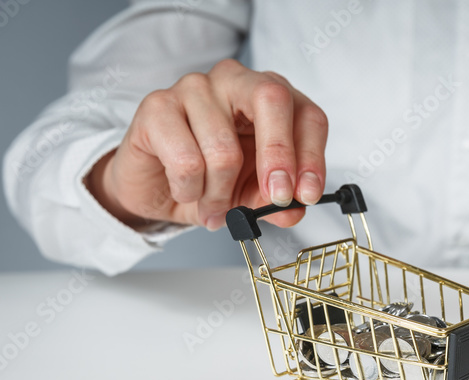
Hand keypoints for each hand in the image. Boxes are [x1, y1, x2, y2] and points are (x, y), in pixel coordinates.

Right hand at [85, 59, 327, 230]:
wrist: (156, 187)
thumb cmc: (210, 179)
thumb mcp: (254, 195)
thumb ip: (279, 201)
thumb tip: (294, 208)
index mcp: (270, 98)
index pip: (307, 115)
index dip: (312, 156)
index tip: (307, 194)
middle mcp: (236, 81)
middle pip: (272, 98)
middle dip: (278, 155)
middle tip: (274, 196)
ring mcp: (195, 87)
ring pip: (224, 148)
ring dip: (221, 194)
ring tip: (213, 205)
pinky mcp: (157, 105)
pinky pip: (186, 160)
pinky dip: (190, 190)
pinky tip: (186, 190)